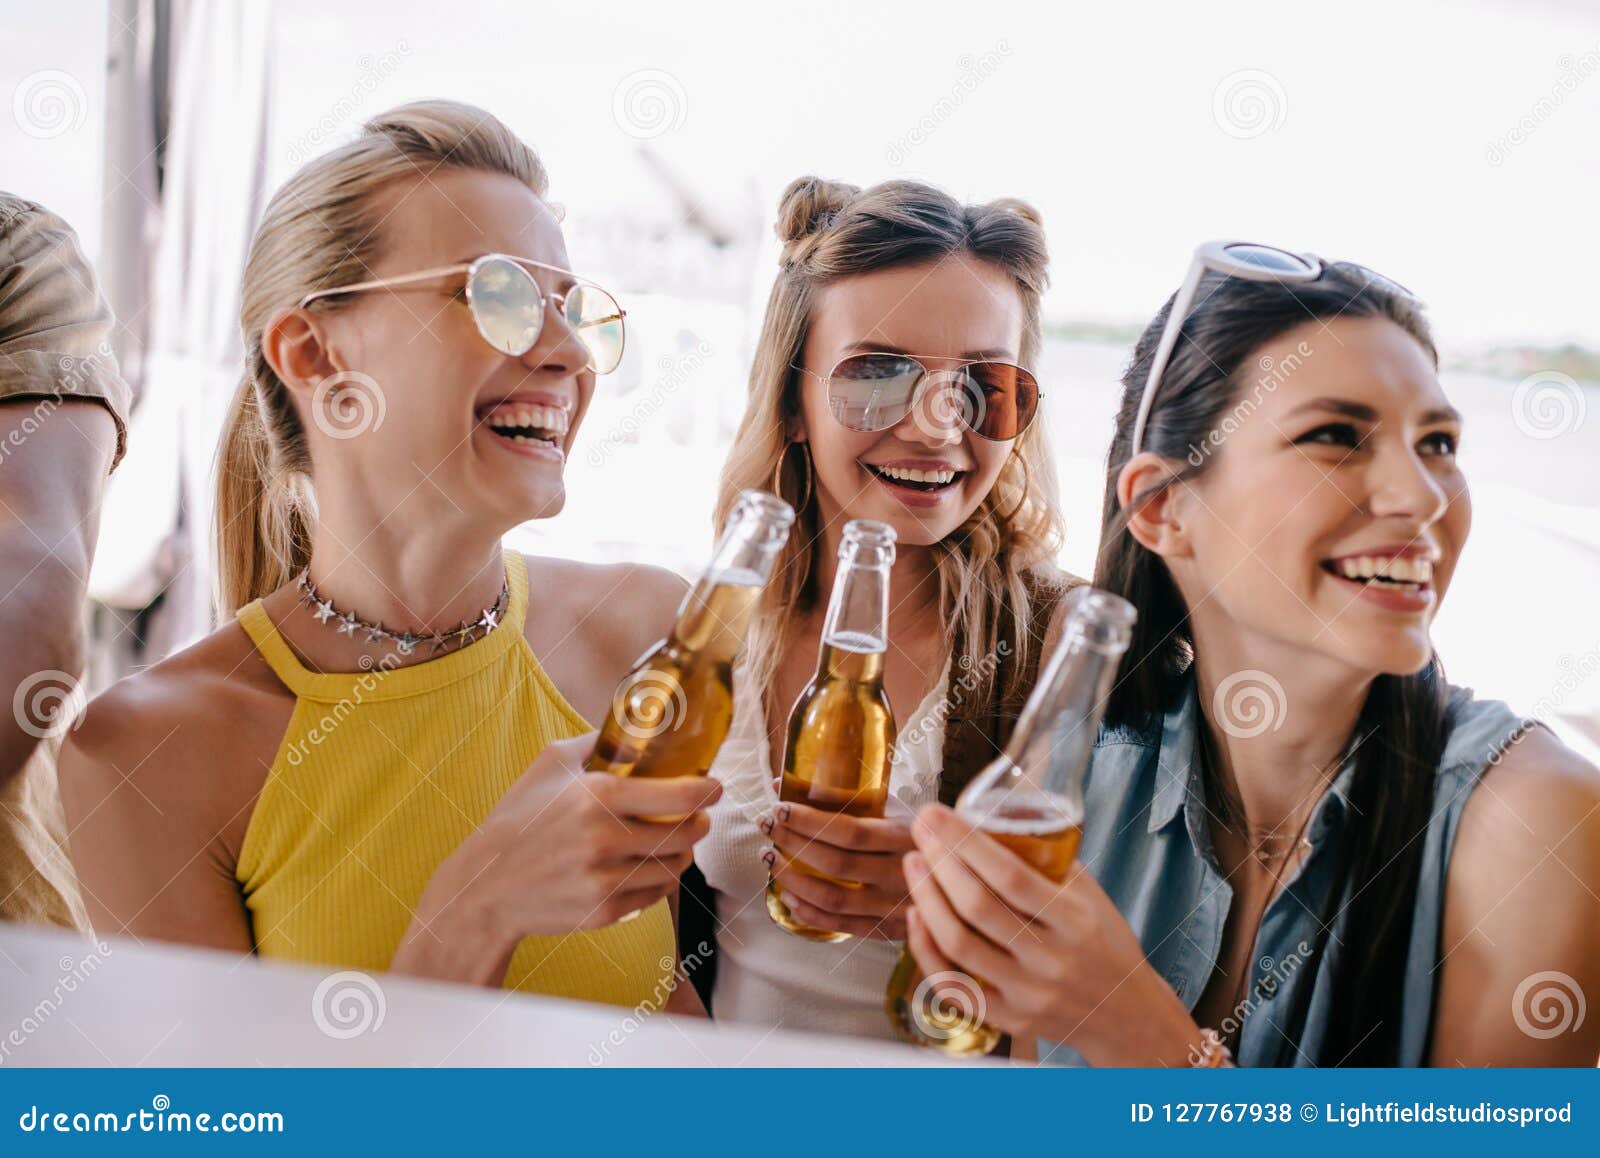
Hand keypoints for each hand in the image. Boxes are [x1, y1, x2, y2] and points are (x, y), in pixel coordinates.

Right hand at [395, 732, 721, 984]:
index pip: (679, 795)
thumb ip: (597, 742)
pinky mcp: (604, 911)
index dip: (708, 791)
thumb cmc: (518, 818)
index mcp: (597, 796)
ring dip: (680, 854)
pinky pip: (654, 895)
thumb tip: (637, 724)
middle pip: (687, 833)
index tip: (715, 787)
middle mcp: (605, 838)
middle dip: (700, 823)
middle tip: (697, 816)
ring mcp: (605, 879)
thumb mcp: (550, 764)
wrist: (485, 887)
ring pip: (675, 867)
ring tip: (669, 843)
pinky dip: (656, 881)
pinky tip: (642, 868)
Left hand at [760, 797, 914, 939]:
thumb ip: (847, 797)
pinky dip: (809, 913)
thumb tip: (786, 782)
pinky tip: (788, 896)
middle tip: (766, 825)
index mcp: (907, 837)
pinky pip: (842, 926)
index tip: (779, 808)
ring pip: (833, 899)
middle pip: (836, 864)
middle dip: (792, 843)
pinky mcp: (890, 931)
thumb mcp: (897, 809)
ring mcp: (896, 907)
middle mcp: (903, 874)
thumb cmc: (921, 835)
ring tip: (769, 858)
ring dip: (793, 879)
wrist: (965, 875)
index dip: (809, 822)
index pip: (850, 831)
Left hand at [904, 803, 1202, 1065]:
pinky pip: (953, 985)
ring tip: (914, 864)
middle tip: (920, 830)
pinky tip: (916, 915)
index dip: (966, 843)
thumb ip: (1046, 860)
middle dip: (940, 862)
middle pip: (978, 907)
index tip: (937, 814)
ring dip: (927, 898)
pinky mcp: (1008, 1019)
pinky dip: (926, 948)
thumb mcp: (1088, 895)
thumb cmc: (1103, 942)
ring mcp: (1027, 994)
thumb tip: (991, 815)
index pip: (1011, 876)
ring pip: (959, 944)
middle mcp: (1050, 960)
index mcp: (1074, 921)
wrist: (1125, 1013)